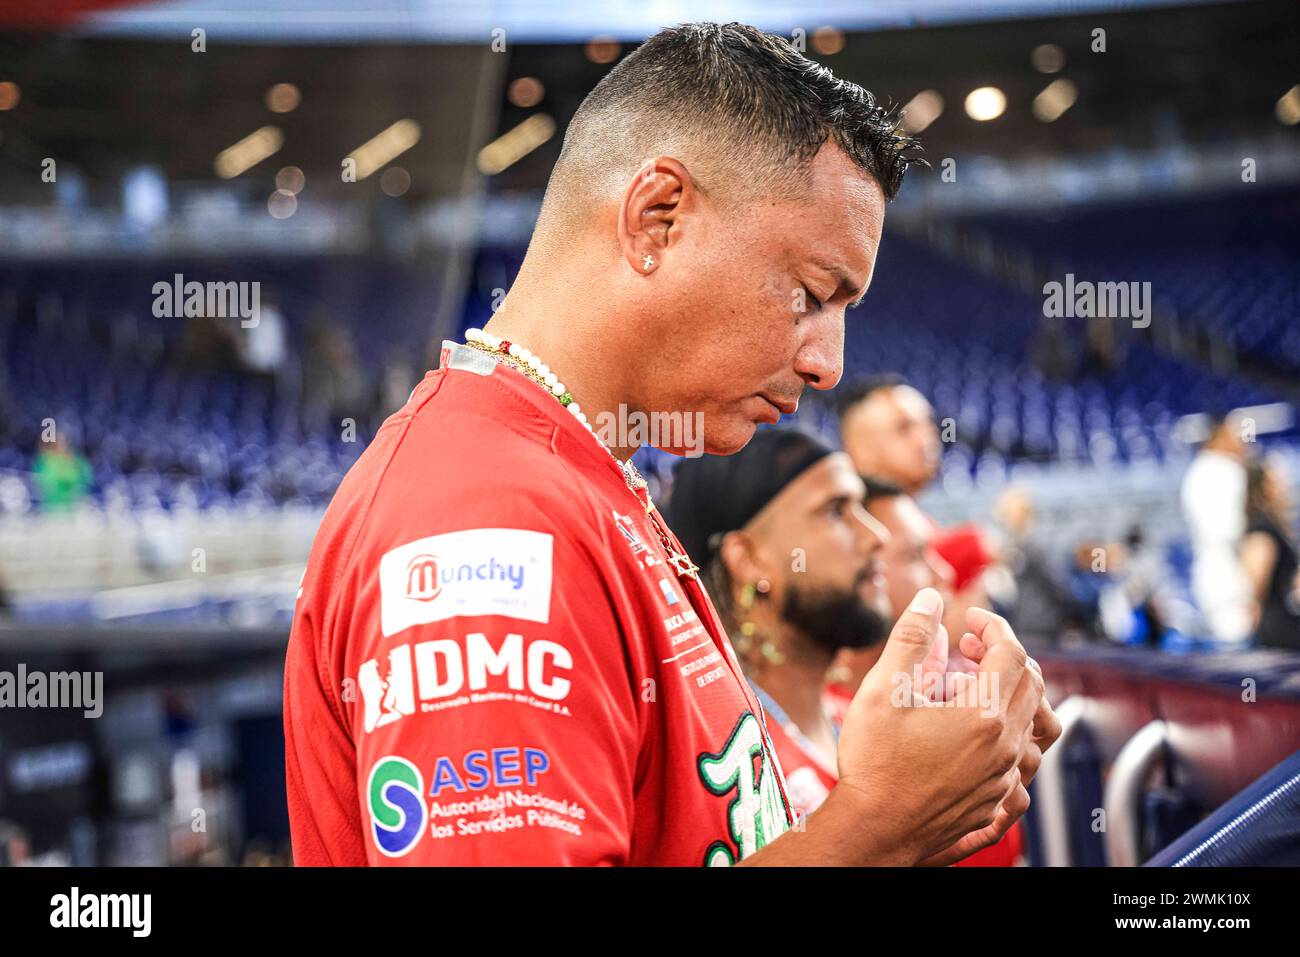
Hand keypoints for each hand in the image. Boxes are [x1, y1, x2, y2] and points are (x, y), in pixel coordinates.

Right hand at [835, 588, 1044, 864]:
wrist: (873, 833)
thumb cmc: (874, 765)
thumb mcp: (883, 691)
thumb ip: (912, 639)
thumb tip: (931, 600)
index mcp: (983, 715)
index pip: (1010, 653)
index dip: (993, 626)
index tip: (970, 618)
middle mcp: (1004, 747)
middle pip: (1030, 684)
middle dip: (1003, 655)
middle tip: (967, 648)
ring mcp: (1004, 778)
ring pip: (1037, 724)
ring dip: (1014, 695)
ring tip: (977, 690)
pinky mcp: (996, 801)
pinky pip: (1024, 761)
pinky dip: (1011, 735)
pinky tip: (978, 735)